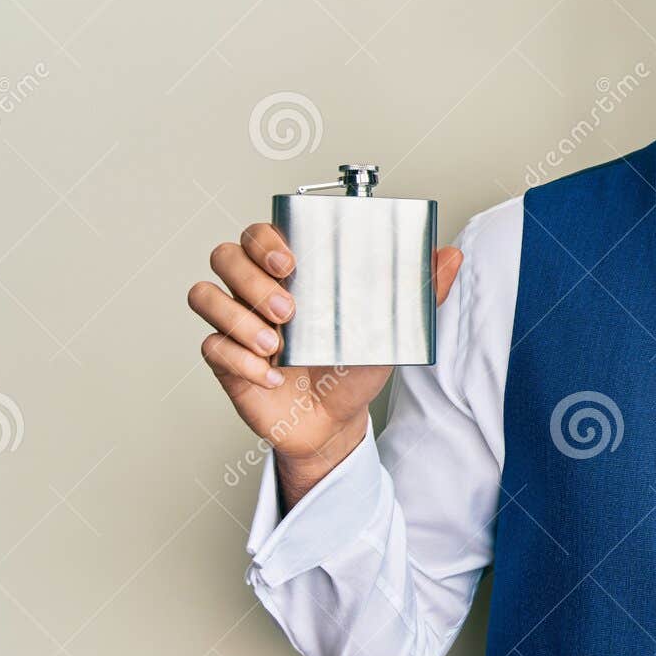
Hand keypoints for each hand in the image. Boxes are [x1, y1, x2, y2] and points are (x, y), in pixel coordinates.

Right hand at [190, 222, 462, 499]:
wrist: (336, 422)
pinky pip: (211, 347)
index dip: (264, 239)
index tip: (291, 261)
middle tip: (289, 309)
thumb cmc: (355, 367)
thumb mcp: (390, 330)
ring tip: (276, 343)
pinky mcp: (225, 360)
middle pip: (225, 256)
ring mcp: (235, 322)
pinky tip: (271, 374)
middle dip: (251, 278)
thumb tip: (449, 255)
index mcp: (291, 271)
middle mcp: (256, 289)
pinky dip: (239, 360)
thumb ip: (419, 292)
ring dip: (237, 316)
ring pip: (205, 295)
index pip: (259, 233)